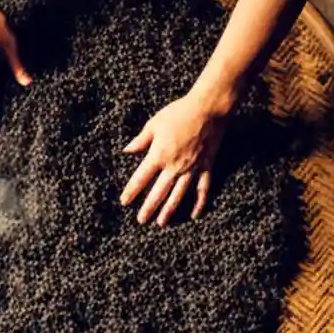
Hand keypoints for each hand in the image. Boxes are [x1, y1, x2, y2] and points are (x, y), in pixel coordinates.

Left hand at [120, 92, 230, 225]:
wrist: (209, 109)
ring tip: (161, 223)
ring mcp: (192, 169)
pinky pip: (203, 189)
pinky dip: (199, 203)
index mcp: (159, 155)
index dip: (132, 191)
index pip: (141, 178)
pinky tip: (194, 215)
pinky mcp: (207, 167)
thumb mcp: (154, 124)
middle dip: (148, 207)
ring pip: (179, 195)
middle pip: (159, 192)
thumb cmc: (179, 112)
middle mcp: (175, 166)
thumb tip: (127, 150)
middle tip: (141, 220)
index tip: (124, 201)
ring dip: (169, 210)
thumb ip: (141, 140)